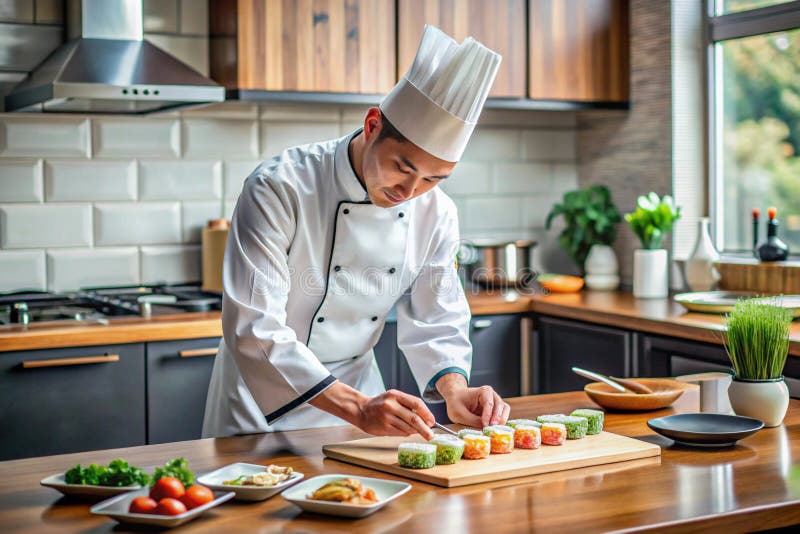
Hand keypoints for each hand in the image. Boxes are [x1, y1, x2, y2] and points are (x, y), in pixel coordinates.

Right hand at [309, 382, 434, 439]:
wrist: (361, 410)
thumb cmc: (380, 404)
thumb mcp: (393, 398)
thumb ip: (407, 406)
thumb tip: (426, 418)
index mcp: (395, 395)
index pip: (416, 403)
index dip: (426, 413)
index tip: (432, 421)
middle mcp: (391, 405)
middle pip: (414, 418)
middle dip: (425, 428)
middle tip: (431, 435)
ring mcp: (387, 416)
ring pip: (408, 427)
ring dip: (415, 431)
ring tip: (417, 431)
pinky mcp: (384, 427)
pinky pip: (400, 432)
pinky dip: (406, 433)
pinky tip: (405, 431)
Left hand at [436, 374, 509, 427]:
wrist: (455, 398)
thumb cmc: (456, 402)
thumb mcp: (460, 413)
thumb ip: (473, 421)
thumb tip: (484, 429)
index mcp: (484, 391)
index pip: (489, 404)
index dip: (488, 415)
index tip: (485, 425)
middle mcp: (493, 396)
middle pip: (500, 406)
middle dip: (497, 418)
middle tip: (491, 429)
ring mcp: (495, 403)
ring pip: (504, 411)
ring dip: (501, 421)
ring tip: (493, 430)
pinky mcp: (495, 411)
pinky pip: (502, 416)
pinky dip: (500, 423)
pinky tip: (493, 429)